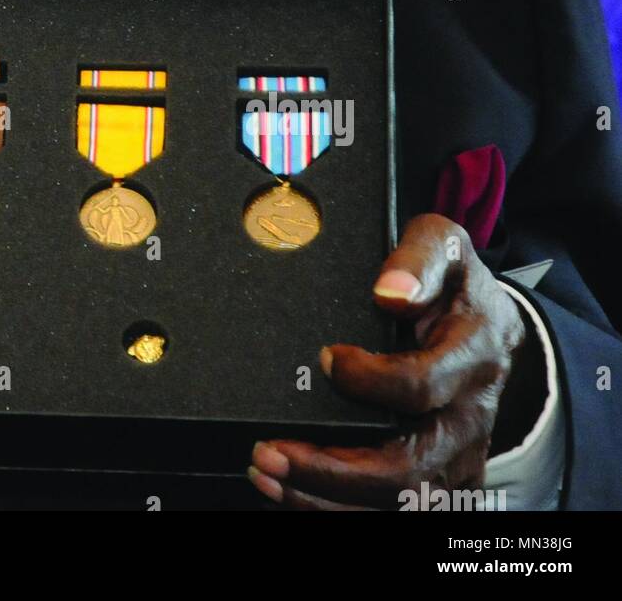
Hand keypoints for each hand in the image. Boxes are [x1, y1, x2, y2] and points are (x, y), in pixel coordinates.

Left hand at [247, 213, 531, 509]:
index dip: (368, 380)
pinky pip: (394, 509)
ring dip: (325, 497)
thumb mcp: (445, 245)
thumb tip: (390, 290)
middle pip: (407, 469)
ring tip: (267, 475)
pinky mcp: (440, 479)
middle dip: (331, 469)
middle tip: (270, 451)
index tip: (326, 358)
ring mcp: (457, 456)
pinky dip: (338, 508)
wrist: (487, 322)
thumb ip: (419, 258)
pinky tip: (292, 493)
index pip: (421, 387)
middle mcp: (469, 418)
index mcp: (475, 357)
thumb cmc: (455, 283)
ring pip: (398, 503)